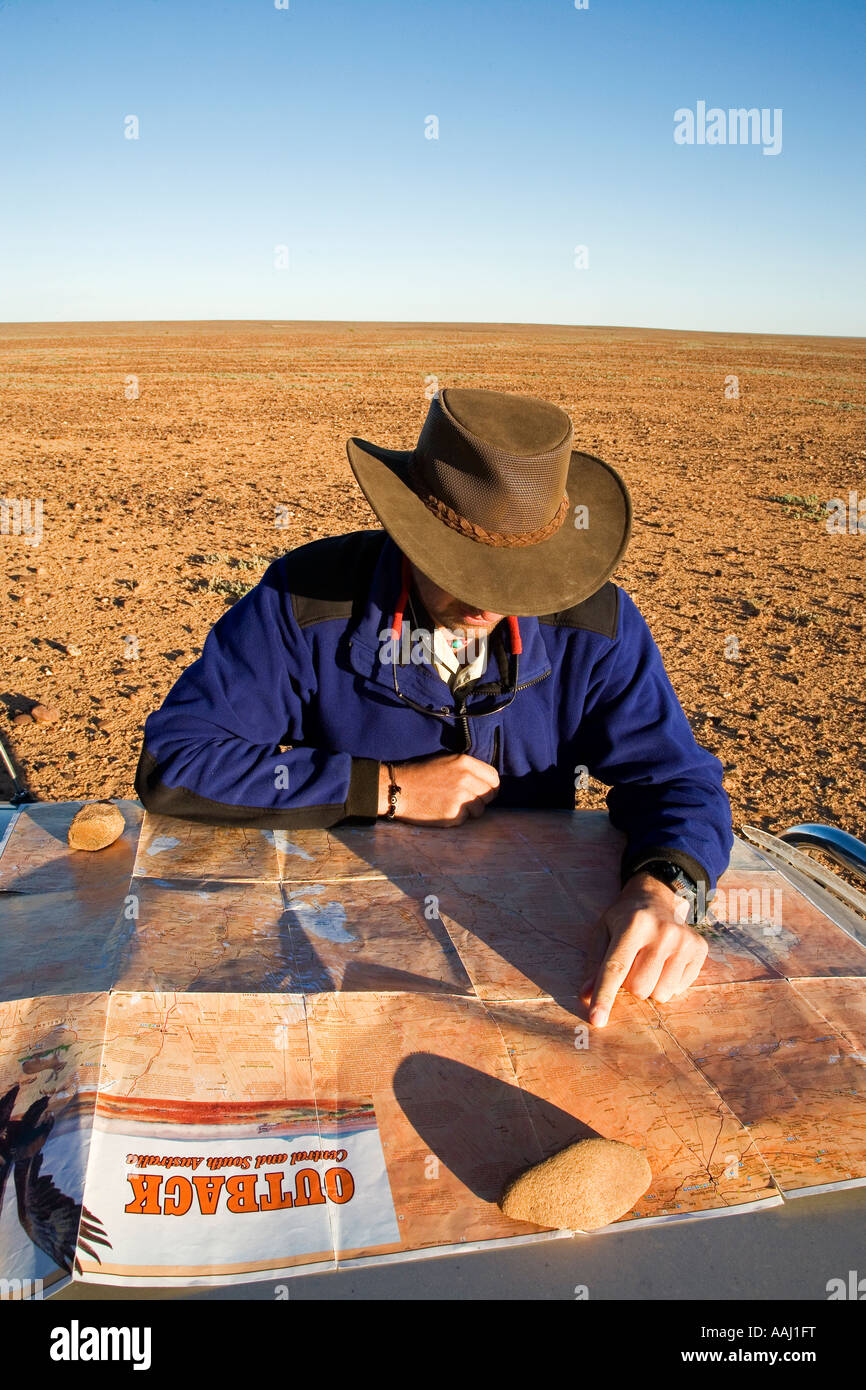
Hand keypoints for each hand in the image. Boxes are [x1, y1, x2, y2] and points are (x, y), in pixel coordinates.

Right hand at [378, 754, 498, 825]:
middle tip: (465, 801)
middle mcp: (466, 779)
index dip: (490, 787)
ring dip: (469, 811)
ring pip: (479, 810)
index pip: (493, 777)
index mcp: (465, 763)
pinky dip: (455, 818)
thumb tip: (484, 781)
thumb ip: (467, 768)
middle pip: (489, 795)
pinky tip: (441, 811)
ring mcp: (461, 797)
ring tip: (451, 805)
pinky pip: (464, 819)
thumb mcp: (445, 761)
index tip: (483, 792)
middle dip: (480, 799)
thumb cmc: (419, 774)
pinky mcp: (453, 814)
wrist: (398, 789)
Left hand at [579, 872, 708, 1027]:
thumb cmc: (623, 919)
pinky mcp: (700, 949)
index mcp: (632, 924)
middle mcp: (662, 931)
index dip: (605, 996)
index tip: (597, 1020)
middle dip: (630, 985)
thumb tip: (586, 996)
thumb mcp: (603, 933)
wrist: (655, 897)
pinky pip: (679, 989)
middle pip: (639, 988)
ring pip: (660, 994)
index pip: (616, 968)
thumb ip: (594, 964)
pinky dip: (668, 982)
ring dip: (650, 986)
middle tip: (633, 963)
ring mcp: (684, 940)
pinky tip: (666, 961)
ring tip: (649, 962)